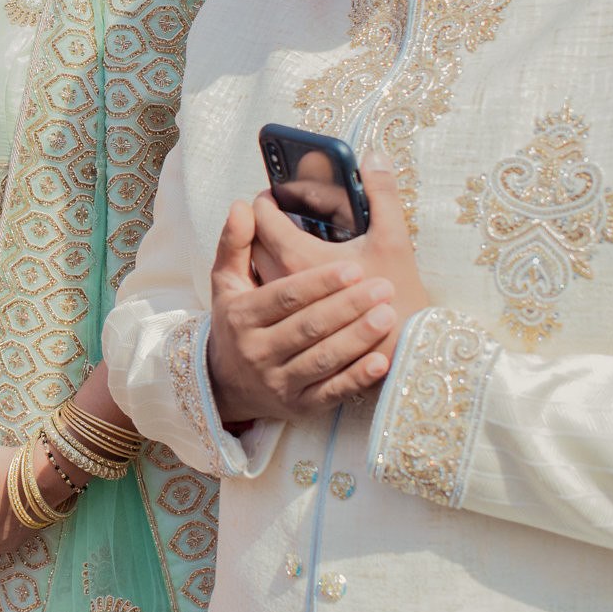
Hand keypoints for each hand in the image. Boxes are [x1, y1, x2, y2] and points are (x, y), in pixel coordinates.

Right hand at [207, 200, 399, 425]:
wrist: (224, 384)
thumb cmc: (235, 323)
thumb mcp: (226, 283)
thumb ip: (235, 244)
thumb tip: (243, 205)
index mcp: (242, 316)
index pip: (285, 296)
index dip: (319, 283)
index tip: (352, 268)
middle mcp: (257, 351)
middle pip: (308, 327)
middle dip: (348, 307)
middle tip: (383, 287)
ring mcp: (279, 382)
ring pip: (323, 359)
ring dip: (357, 339)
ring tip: (388, 316)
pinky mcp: (299, 406)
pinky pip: (332, 393)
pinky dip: (357, 378)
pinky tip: (382, 362)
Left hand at [251, 149, 429, 325]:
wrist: (404, 358)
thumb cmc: (398, 298)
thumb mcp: (394, 240)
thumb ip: (383, 195)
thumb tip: (375, 155)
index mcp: (298, 257)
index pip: (263, 216)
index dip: (268, 197)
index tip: (276, 191)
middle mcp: (280, 284)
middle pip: (253, 242)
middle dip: (264, 222)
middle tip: (279, 212)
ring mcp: (281, 311)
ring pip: (257, 272)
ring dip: (266, 252)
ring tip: (284, 241)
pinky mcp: (288, 329)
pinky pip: (268, 302)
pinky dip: (274, 283)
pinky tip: (292, 278)